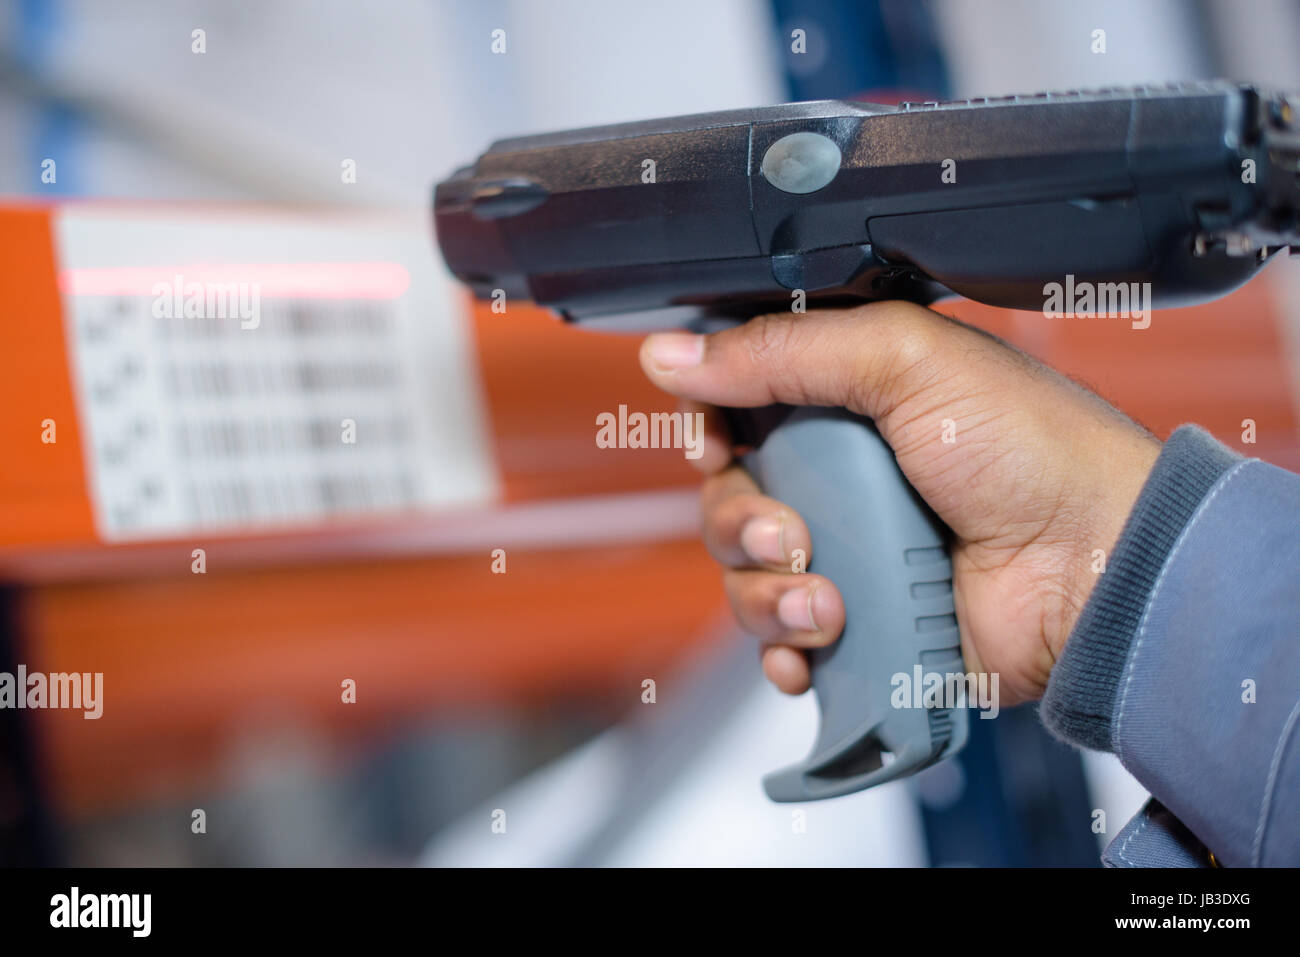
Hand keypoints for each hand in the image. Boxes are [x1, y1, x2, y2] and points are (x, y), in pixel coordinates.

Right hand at [639, 302, 1160, 704]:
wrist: (1097, 568)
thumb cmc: (1033, 451)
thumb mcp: (906, 359)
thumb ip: (783, 349)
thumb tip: (674, 355)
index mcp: (850, 401)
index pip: (739, 407)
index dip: (711, 427)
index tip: (715, 444)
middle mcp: (844, 477)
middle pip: (729, 498)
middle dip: (739, 523)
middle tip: (786, 534)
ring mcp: (852, 554)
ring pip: (747, 577)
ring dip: (767, 594)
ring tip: (826, 600)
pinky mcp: (864, 624)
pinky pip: (783, 642)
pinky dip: (785, 649)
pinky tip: (816, 644)